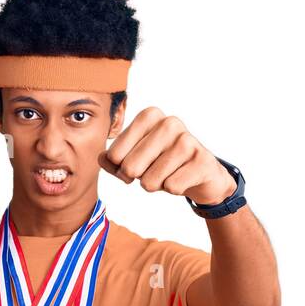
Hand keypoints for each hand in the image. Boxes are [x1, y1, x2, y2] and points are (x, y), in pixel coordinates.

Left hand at [98, 107, 234, 204]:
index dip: (120, 169)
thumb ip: (113, 159)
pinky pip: (171, 187)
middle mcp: (169, 122)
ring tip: (170, 173)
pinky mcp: (201, 159)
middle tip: (155, 171)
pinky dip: (175, 189)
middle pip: (130, 168)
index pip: (114, 155)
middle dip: (139, 178)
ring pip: (149, 181)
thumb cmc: (162, 164)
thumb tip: (102, 158)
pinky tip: (184, 177)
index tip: (138, 163)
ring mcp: (187, 140)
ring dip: (158, 185)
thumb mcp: (134, 159)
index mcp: (149, 116)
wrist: (200, 174)